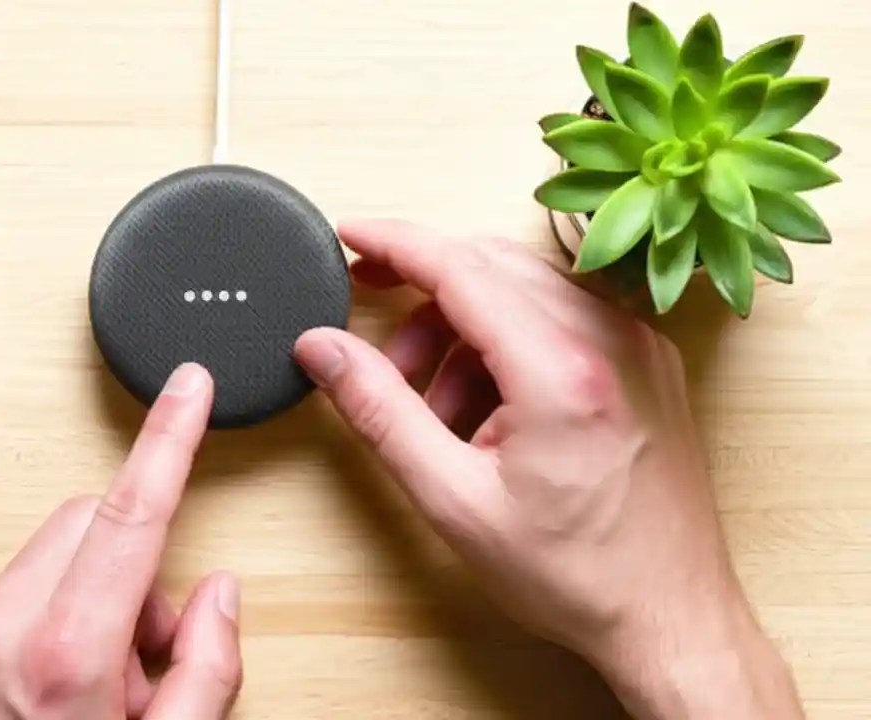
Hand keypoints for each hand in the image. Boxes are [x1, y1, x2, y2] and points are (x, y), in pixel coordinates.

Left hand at [0, 364, 241, 719]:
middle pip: (81, 528)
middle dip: (121, 569)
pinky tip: (6, 709)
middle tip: (131, 657)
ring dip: (58, 612)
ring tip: (60, 701)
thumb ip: (205, 672)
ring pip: (25, 572)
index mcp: (60, 658)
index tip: (184, 391)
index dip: (169, 439)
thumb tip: (217, 597)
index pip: (132, 512)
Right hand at [295, 221, 801, 719]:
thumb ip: (379, 412)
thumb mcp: (453, 498)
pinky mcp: (648, 361)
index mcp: (561, 369)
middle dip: (421, 287)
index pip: (461, 267)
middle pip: (492, 265)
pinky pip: (561, 316)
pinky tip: (484, 409)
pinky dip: (507, 340)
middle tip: (369, 318)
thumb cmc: (573, 574)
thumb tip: (322, 347)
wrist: (670, 618)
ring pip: (525, 287)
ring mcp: (638, 344)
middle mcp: (611, 339)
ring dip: (462, 324)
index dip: (395, 243)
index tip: (348, 234)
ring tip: (431, 405)